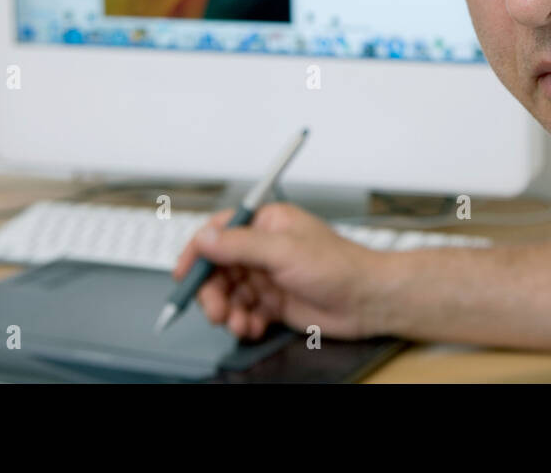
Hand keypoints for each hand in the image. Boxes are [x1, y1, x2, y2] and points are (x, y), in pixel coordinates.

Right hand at [172, 203, 386, 341]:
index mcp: (267, 223)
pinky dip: (243, 322)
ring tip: (239, 323)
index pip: (218, 232)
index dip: (197, 252)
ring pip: (229, 293)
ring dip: (228, 311)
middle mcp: (265, 248)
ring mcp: (269, 276)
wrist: (367, 301)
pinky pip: (245, 311)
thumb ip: (240, 245)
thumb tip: (205, 238)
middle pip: (218, 268)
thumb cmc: (339, 266)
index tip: (183, 275)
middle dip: (212, 291)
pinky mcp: (274, 301)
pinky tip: (253, 327)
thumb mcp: (284, 251)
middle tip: (215, 311)